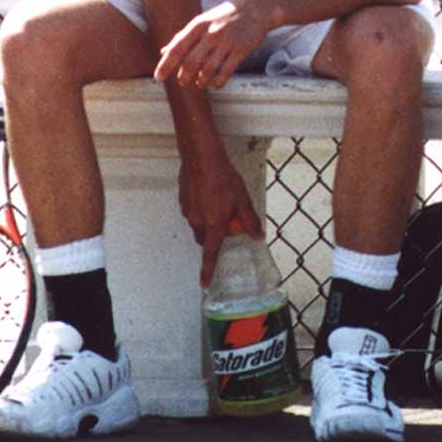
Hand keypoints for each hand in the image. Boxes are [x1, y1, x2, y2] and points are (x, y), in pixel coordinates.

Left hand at [155, 0, 274, 89]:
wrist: (256, 8)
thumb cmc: (225, 16)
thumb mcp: (202, 21)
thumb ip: (183, 37)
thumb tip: (163, 52)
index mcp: (198, 25)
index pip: (177, 48)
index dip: (165, 65)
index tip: (158, 78)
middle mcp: (211, 33)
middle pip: (191, 62)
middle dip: (184, 77)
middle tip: (182, 83)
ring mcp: (227, 42)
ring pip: (208, 70)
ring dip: (201, 81)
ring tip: (200, 84)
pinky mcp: (241, 50)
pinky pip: (226, 72)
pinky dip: (217, 83)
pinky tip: (214, 84)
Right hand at [177, 155, 262, 285]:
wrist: (201, 158)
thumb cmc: (223, 178)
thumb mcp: (243, 199)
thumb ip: (250, 220)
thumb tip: (257, 236)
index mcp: (214, 225)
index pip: (210, 254)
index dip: (208, 270)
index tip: (205, 283)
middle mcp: (198, 222)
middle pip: (205, 240)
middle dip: (214, 238)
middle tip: (227, 223)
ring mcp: (188, 212)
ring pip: (199, 226)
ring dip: (208, 223)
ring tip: (219, 203)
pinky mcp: (183, 203)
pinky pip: (193, 213)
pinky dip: (201, 210)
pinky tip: (209, 194)